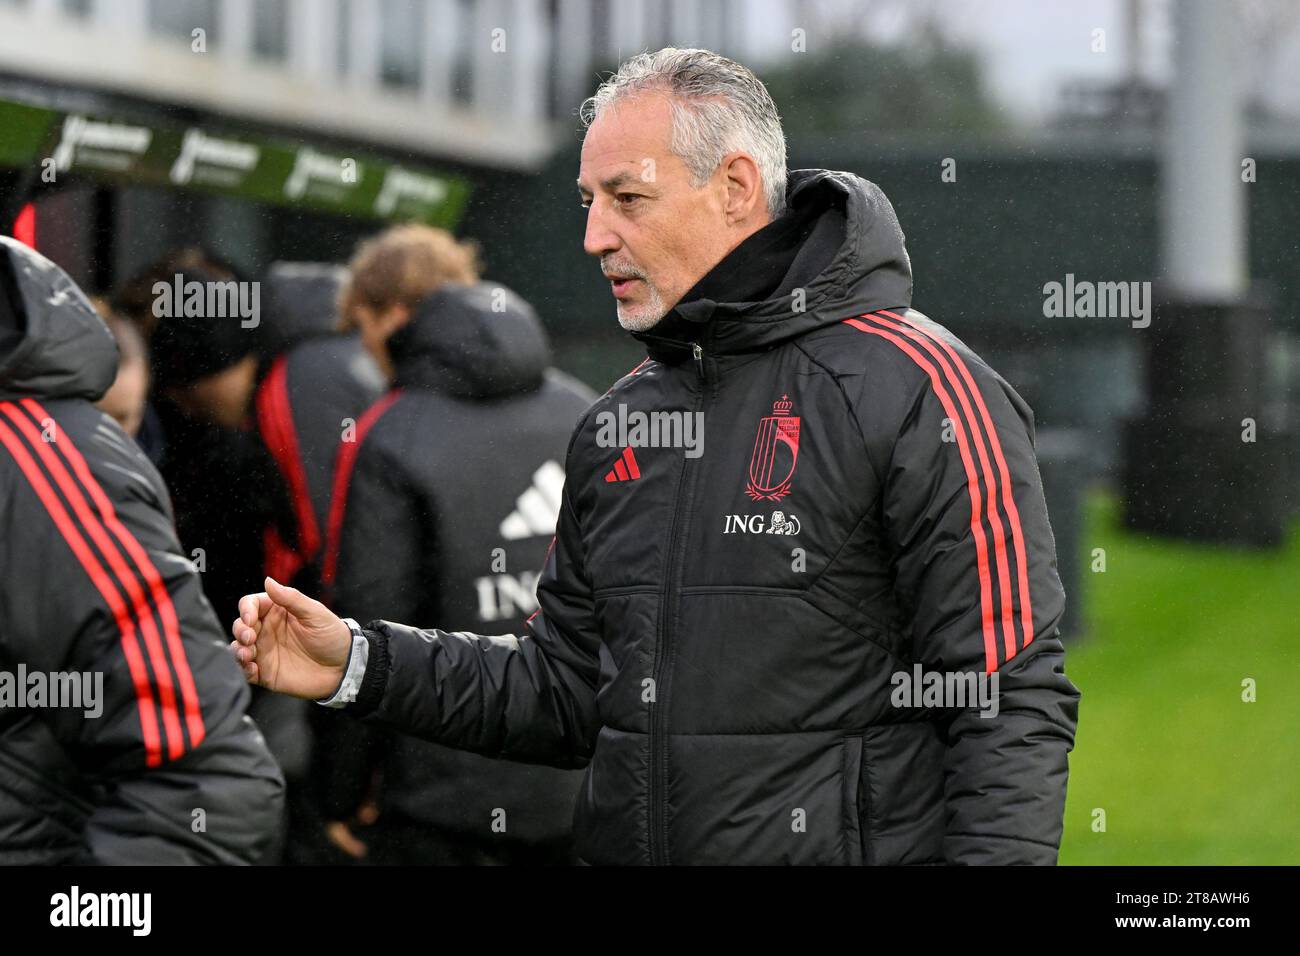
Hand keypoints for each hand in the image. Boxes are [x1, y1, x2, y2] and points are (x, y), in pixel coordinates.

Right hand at [229, 576, 351, 699]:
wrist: (344, 667)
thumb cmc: (332, 636)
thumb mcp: (315, 614)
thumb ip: (291, 598)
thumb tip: (268, 580)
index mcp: (277, 612)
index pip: (251, 604)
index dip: (246, 609)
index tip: (250, 618)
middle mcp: (267, 630)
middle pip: (240, 625)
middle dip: (240, 630)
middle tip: (250, 638)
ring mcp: (264, 652)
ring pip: (238, 648)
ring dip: (237, 650)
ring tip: (247, 655)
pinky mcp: (265, 672)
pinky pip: (245, 671)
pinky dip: (243, 670)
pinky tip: (252, 669)